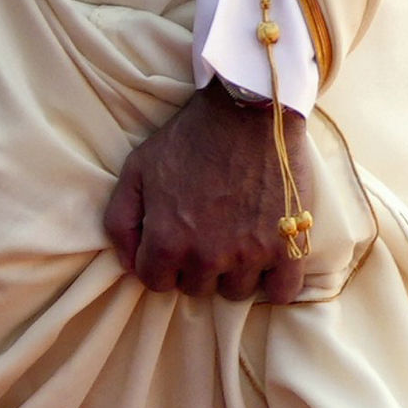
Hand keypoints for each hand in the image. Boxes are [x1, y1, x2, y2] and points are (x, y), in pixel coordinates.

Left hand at [103, 86, 312, 302]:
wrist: (247, 114)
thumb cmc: (187, 140)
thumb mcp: (135, 171)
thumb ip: (120, 221)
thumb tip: (127, 264)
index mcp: (167, 241)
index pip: (155, 282)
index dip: (159, 264)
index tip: (169, 245)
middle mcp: (208, 256)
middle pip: (196, 288)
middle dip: (194, 266)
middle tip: (203, 235)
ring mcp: (251, 254)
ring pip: (236, 291)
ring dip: (232, 273)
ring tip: (234, 241)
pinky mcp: (288, 246)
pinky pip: (283, 292)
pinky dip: (274, 284)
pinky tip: (266, 263)